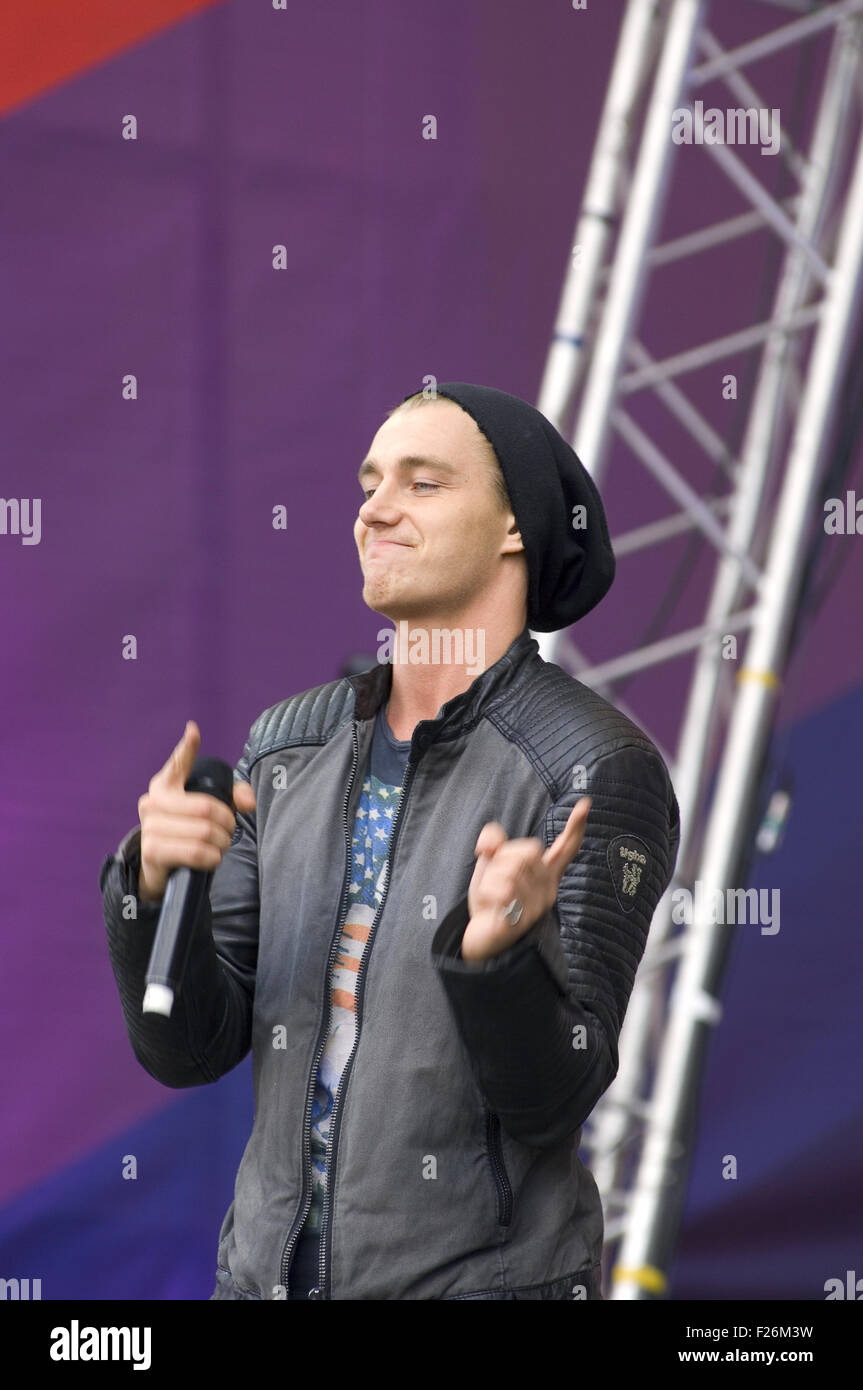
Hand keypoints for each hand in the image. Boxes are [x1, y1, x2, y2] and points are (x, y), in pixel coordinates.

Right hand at [136, 721, 256, 901]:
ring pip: (203, 832)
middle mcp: (152, 801)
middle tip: (229, 832)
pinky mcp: (152, 850)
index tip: (194, 731)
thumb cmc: (188, 833)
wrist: (162, 870)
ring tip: (219, 846)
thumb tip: (248, 803)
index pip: (178, 763)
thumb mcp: (211, 812)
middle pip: (206, 808)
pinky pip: (195, 851)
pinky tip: (211, 858)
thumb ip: (235, 799)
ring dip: (221, 843)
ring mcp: (150, 826)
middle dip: (227, 823)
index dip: (187, 748)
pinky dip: (211, 857)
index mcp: (165, 784)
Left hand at [460, 798, 590, 961]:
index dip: (576, 826)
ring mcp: (537, 906)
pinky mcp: (524, 921)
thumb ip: (493, 843)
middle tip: (494, 878)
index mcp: (544, 874)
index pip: (565, 848)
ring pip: (510, 872)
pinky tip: (489, 908)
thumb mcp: (488, 866)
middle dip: (503, 858)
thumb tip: (492, 840)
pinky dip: (486, 894)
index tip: (586, 804)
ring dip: (489, 880)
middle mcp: (547, 889)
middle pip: (527, 851)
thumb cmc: (490, 901)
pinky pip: (501, 893)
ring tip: (490, 899)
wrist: (481, 940)